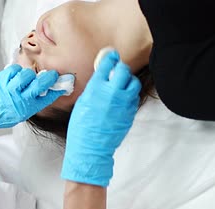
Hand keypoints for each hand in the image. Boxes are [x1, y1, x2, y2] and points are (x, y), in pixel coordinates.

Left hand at [0, 65, 64, 128]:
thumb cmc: (3, 111)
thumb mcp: (21, 112)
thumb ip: (33, 101)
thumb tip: (49, 89)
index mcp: (26, 109)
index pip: (47, 97)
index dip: (57, 88)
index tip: (64, 82)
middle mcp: (19, 100)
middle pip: (39, 84)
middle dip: (48, 77)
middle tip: (51, 74)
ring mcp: (10, 89)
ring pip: (26, 74)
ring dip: (28, 74)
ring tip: (25, 78)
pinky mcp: (2, 80)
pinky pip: (14, 70)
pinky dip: (15, 71)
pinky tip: (13, 77)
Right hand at [61, 50, 141, 186]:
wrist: (90, 147)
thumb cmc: (81, 127)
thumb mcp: (83, 103)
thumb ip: (94, 88)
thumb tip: (101, 78)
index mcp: (96, 89)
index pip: (107, 65)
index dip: (110, 58)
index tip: (111, 55)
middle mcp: (111, 94)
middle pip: (123, 71)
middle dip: (120, 68)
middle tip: (117, 70)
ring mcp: (123, 103)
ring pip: (133, 83)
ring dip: (128, 81)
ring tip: (121, 84)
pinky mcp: (130, 112)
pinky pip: (133, 98)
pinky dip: (129, 95)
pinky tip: (122, 99)